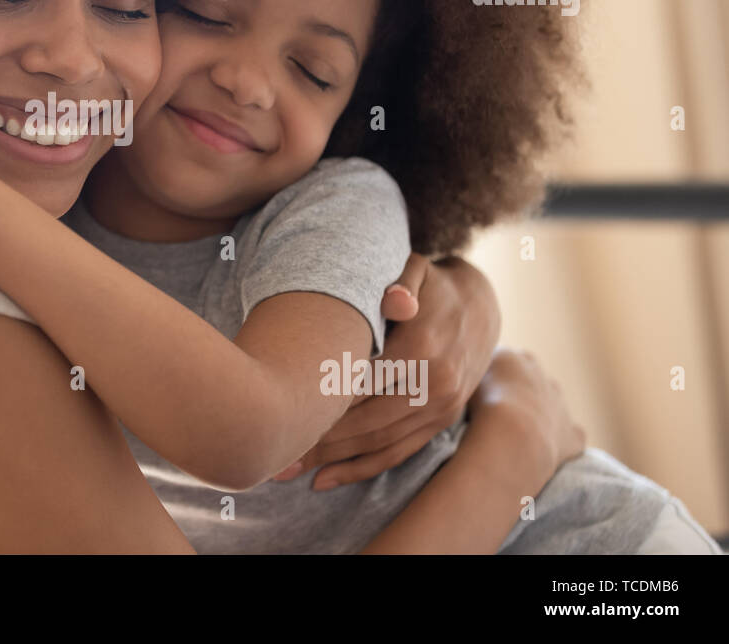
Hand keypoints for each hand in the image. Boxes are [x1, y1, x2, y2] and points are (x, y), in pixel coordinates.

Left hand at [272, 254, 500, 487]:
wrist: (480, 307)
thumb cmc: (430, 285)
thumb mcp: (417, 272)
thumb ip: (401, 284)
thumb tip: (395, 302)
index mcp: (422, 347)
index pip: (359, 381)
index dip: (318, 398)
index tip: (278, 410)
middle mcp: (435, 384)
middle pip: (364, 420)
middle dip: (317, 437)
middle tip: (271, 448)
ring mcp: (441, 408)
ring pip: (378, 443)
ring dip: (330, 461)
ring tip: (285, 469)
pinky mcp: (441, 423)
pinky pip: (397, 453)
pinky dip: (360, 470)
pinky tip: (324, 480)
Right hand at [468, 347, 584, 478]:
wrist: (511, 435)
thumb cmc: (478, 407)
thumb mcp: (459, 383)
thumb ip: (461, 379)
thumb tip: (452, 380)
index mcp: (514, 359)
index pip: (500, 361)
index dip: (489, 378)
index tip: (476, 394)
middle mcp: (541, 376)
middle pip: (529, 379)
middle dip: (517, 393)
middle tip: (495, 415)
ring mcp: (560, 405)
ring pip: (551, 405)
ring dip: (539, 416)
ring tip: (515, 436)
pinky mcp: (572, 434)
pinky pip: (569, 436)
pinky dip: (560, 443)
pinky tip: (543, 454)